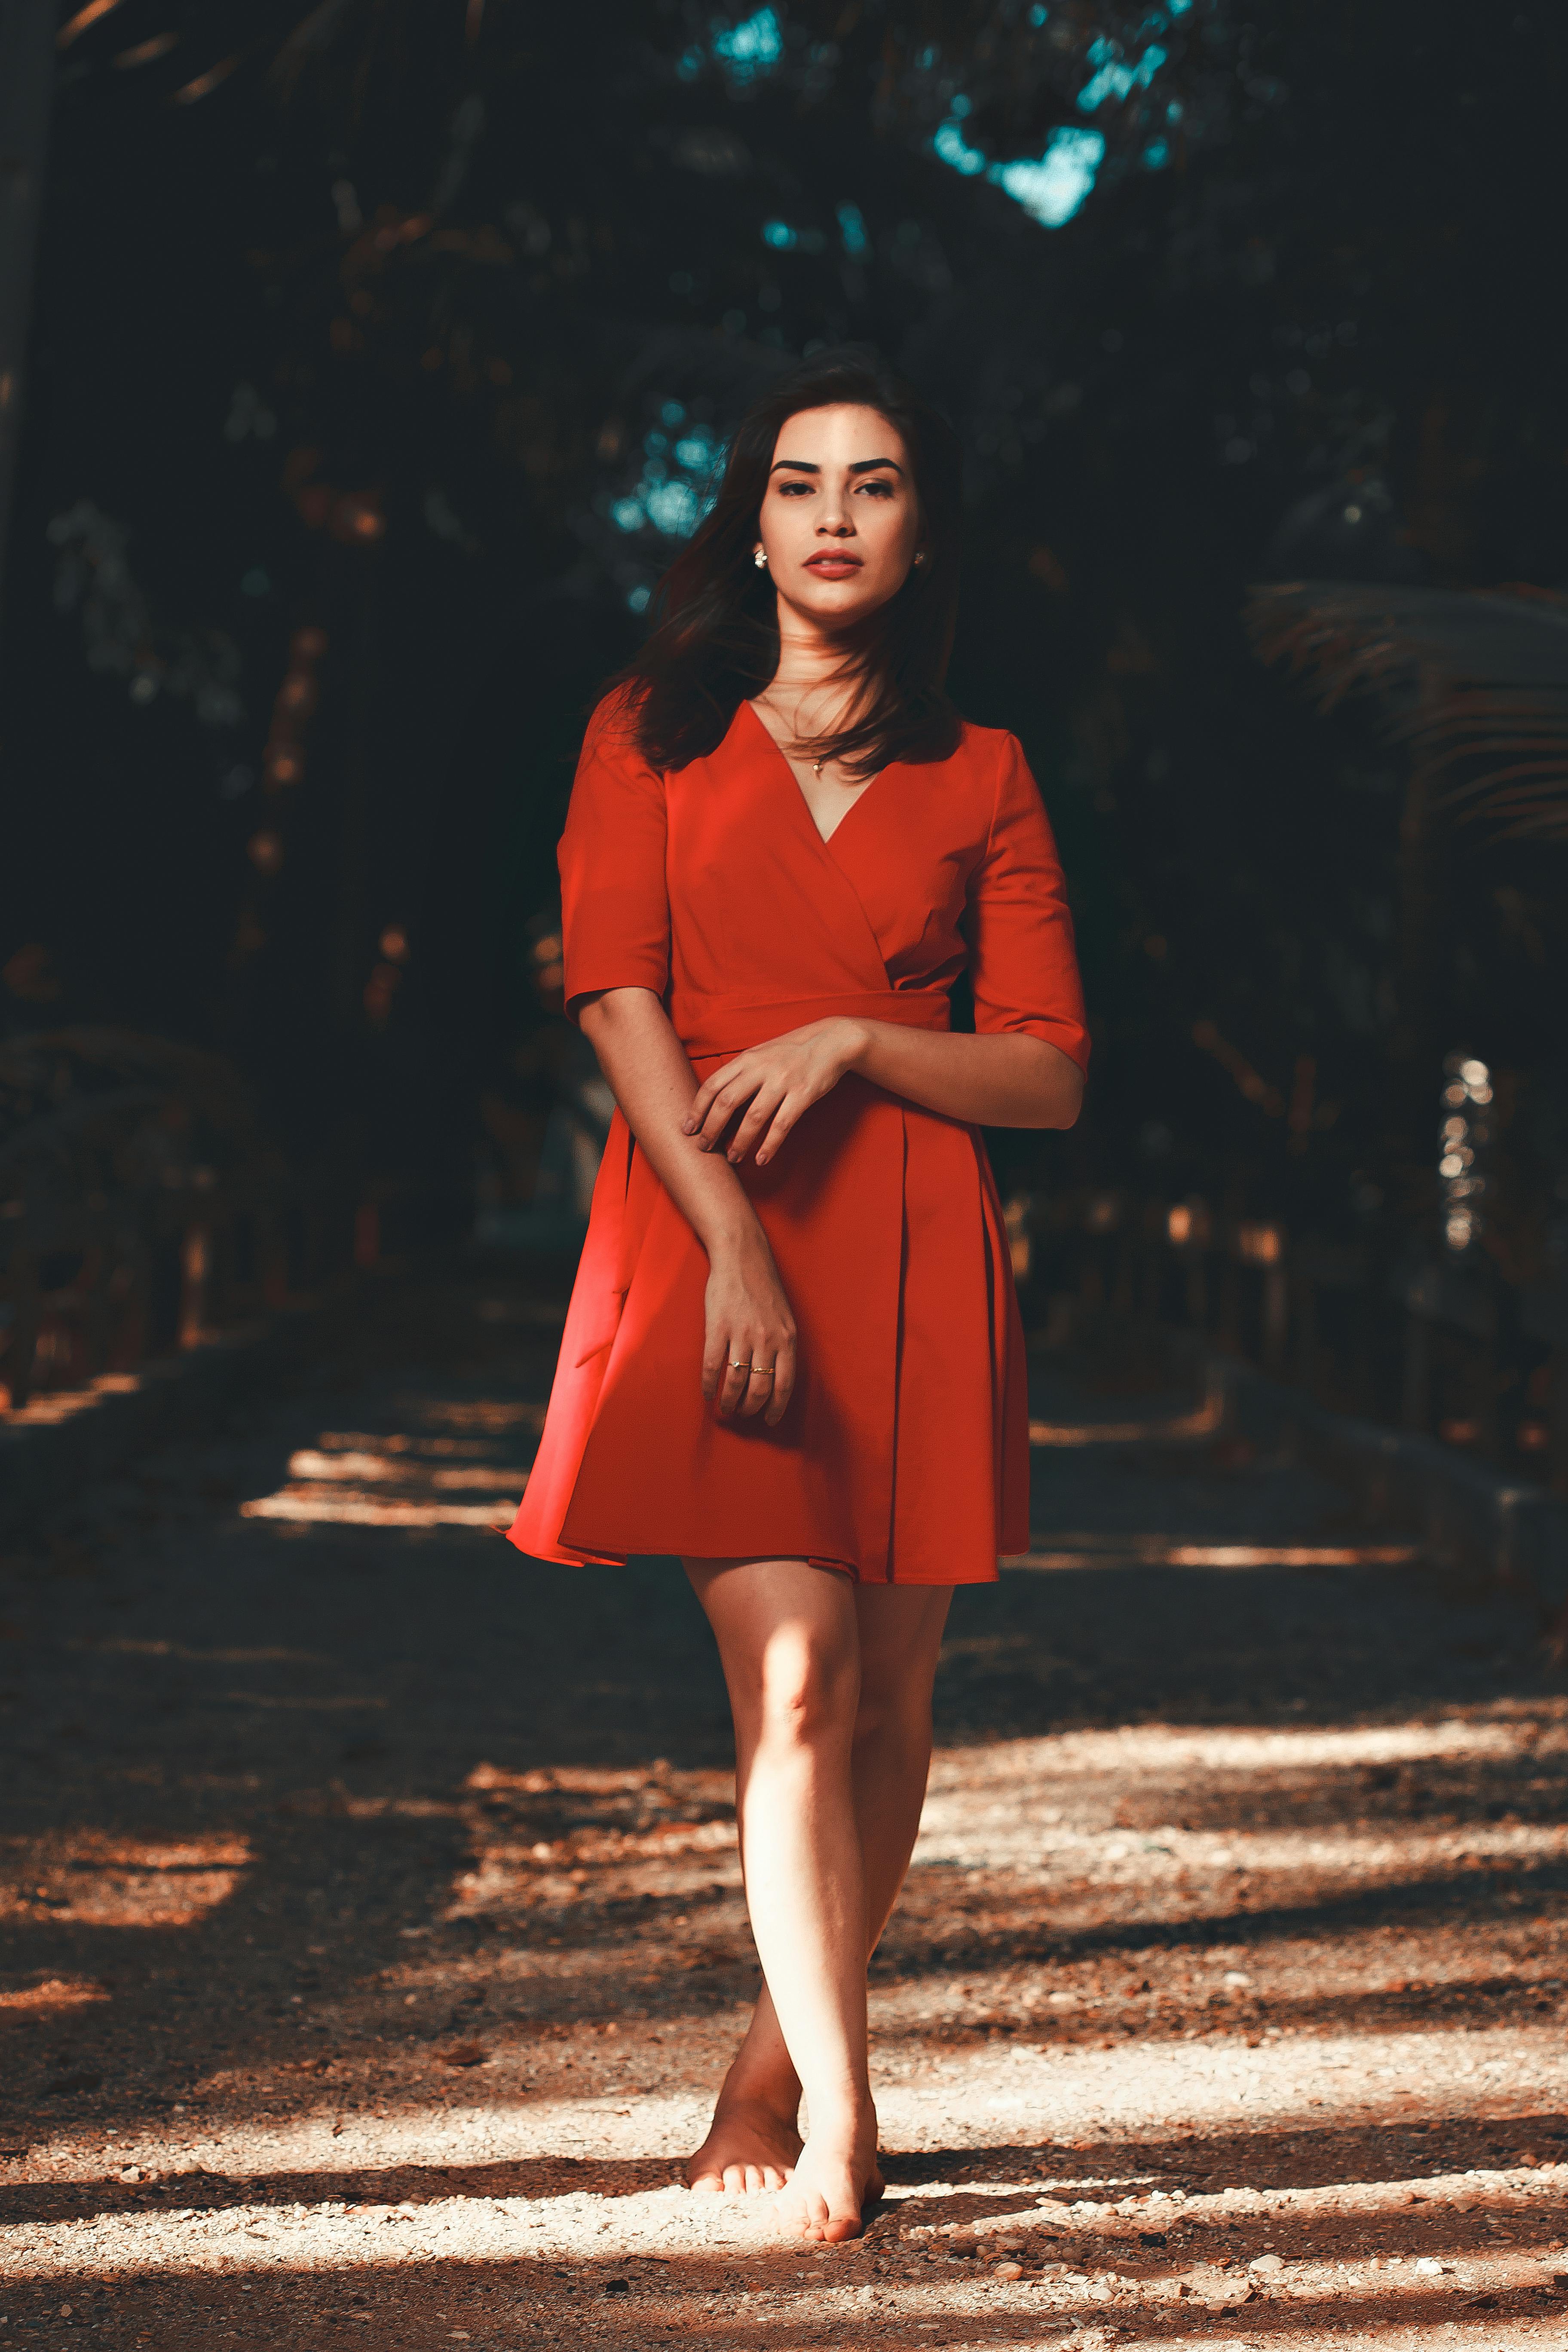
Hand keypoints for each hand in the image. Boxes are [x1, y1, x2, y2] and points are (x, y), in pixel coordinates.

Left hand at [682, 1018, 865, 1167]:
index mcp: (747, 1058)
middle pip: (727, 1102)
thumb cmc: (791, 1052)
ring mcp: (783, 1081)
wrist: (832, 1041)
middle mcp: (761, 1068)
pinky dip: (770, 1145)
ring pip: (754, 1117)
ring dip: (739, 1142)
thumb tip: (715, 1102)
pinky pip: (782, 1124)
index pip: (713, 1084)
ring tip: (732, 1158)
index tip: (687, 1128)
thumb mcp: (761, 1054)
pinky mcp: (804, 1094)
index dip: (697, 1108)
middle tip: (703, 1148)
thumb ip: (740, 1073)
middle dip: (711, 1129)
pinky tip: (761, 1159)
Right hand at [702, 1228, 796, 1422]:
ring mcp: (741, 1334)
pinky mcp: (717, 1328)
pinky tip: (707, 1393)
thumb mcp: (785, 1317)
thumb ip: (783, 1345)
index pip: (785, 1384)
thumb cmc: (764, 1287)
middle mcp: (767, 1339)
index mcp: (787, 1338)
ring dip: (730, 1401)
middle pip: (760, 1389)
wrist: (742, 1257)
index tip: (769, 1420)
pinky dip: (709, 1385)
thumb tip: (777, 1377)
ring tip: (726, 1409)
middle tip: (743, 1415)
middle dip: (751, 1408)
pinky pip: (712, 1366)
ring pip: (736, 1382)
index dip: (776, 1407)